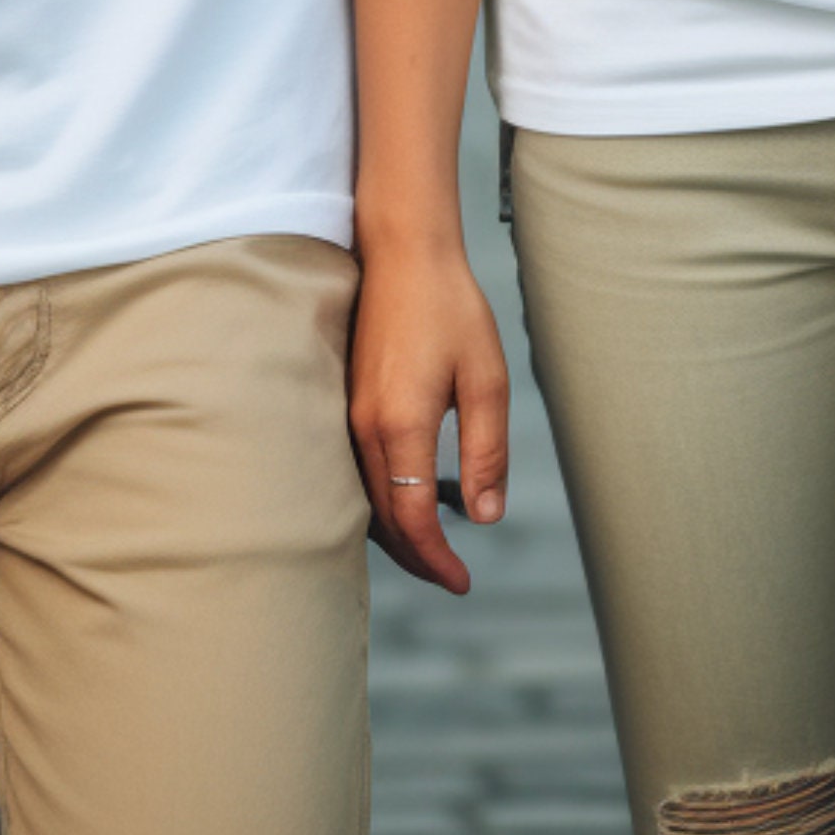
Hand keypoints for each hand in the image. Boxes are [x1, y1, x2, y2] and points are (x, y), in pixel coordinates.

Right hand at [349, 235, 509, 594]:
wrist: (403, 252)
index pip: (412, 520)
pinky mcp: (348, 402)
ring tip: (433, 550)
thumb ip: (486, 452)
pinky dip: (380, 503)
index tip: (462, 582)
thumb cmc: (450, 308)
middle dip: (416, 558)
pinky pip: (357, 473)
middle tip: (451, 577)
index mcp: (402, 425)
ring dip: (395, 534)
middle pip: (383, 520)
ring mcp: (351, 415)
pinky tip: (405, 503)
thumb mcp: (486, 379)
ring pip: (366, 500)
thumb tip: (485, 516)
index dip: (436, 560)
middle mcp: (366, 427)